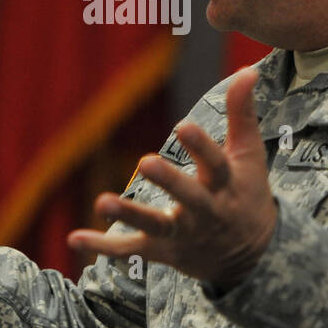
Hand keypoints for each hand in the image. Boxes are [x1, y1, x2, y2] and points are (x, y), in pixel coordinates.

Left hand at [68, 69, 277, 287]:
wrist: (252, 258)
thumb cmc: (246, 195)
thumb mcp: (249, 155)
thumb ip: (242, 113)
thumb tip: (246, 70)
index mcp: (226, 185)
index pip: (216, 164)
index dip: (201, 147)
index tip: (183, 126)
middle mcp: (205, 212)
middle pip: (189, 198)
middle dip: (169, 182)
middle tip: (146, 162)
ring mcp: (183, 234)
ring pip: (155, 227)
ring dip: (129, 215)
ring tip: (102, 202)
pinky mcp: (162, 251)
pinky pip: (131, 250)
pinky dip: (104, 247)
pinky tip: (75, 238)